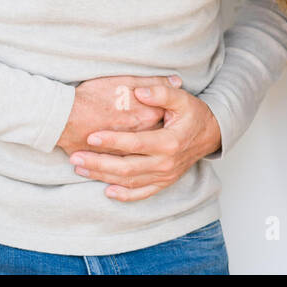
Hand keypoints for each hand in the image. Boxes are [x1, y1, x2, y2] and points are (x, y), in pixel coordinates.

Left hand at [68, 84, 220, 202]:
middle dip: (98, 163)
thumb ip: (161, 92)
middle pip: (126, 168)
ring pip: (129, 181)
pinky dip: (124, 195)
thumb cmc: (194, 114)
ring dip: (103, 177)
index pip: (135, 144)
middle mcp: (166, 163)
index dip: (112, 141)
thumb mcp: (182, 98)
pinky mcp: (164, 182)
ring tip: (80, 169)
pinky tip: (106, 191)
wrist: (211, 135)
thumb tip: (139, 90)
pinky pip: (142, 193)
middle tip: (75, 157)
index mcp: (169, 142)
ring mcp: (165, 175)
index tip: (91, 136)